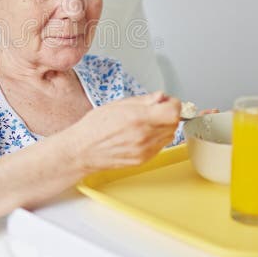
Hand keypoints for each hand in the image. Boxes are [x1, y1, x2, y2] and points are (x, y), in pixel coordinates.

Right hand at [61, 91, 180, 174]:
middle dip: (169, 114)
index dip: (172, 103)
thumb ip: (143, 100)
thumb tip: (161, 97)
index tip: (166, 101)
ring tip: (147, 122)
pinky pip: (160, 146)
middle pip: (174, 123)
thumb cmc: (95, 126)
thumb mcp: (117, 104)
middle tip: (157, 110)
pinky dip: (156, 138)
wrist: (83, 150)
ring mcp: (145, 150)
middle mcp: (144, 136)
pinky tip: (141, 134)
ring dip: (164, 126)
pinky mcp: (143, 160)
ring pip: (169, 135)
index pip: (173, 111)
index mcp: (138, 118)